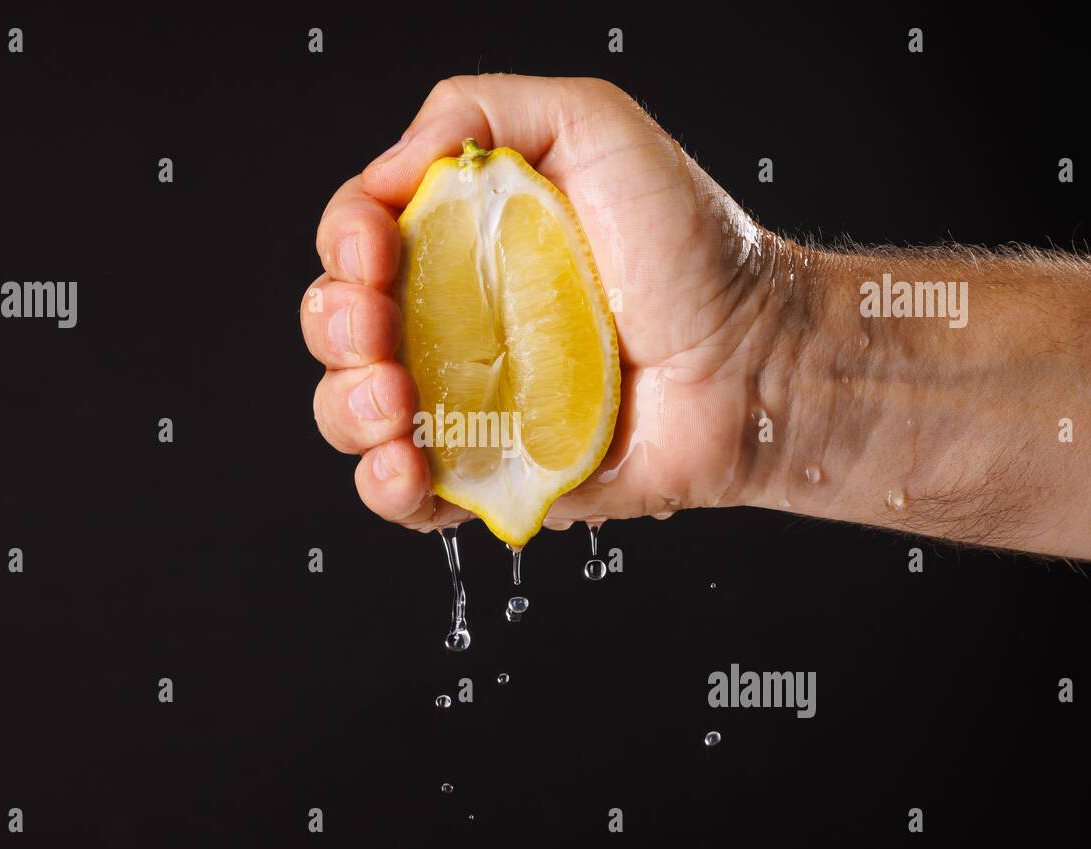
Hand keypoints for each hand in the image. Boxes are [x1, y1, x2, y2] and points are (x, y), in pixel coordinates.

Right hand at [301, 74, 799, 530]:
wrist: (753, 359)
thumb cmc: (691, 246)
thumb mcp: (593, 125)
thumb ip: (483, 112)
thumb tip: (390, 168)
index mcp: (462, 243)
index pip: (358, 240)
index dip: (345, 244)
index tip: (375, 249)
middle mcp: (452, 321)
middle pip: (338, 328)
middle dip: (337, 326)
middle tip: (378, 329)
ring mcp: (468, 403)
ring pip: (353, 413)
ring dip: (349, 408)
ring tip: (397, 402)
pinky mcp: (492, 474)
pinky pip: (409, 495)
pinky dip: (385, 487)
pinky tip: (406, 465)